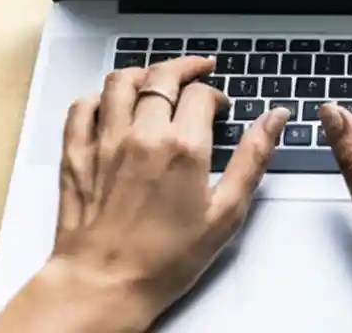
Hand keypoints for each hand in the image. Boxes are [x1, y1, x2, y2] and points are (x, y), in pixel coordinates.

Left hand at [0, 56, 289, 332]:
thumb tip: (274, 119)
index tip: (220, 107)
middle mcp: (142, 135)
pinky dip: (98, 97)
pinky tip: (112, 105)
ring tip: (156, 79)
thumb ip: (252, 159)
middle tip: (197, 71)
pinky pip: (82, 107)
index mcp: (183, 147)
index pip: (201, 94)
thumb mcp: (225, 213)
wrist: (105, 284)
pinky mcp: (76, 154)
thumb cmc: (164, 259)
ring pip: (120, 81)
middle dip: (184, 68)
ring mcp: (105, 141)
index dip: (215, 94)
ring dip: (142, 73)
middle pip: (162, 76)